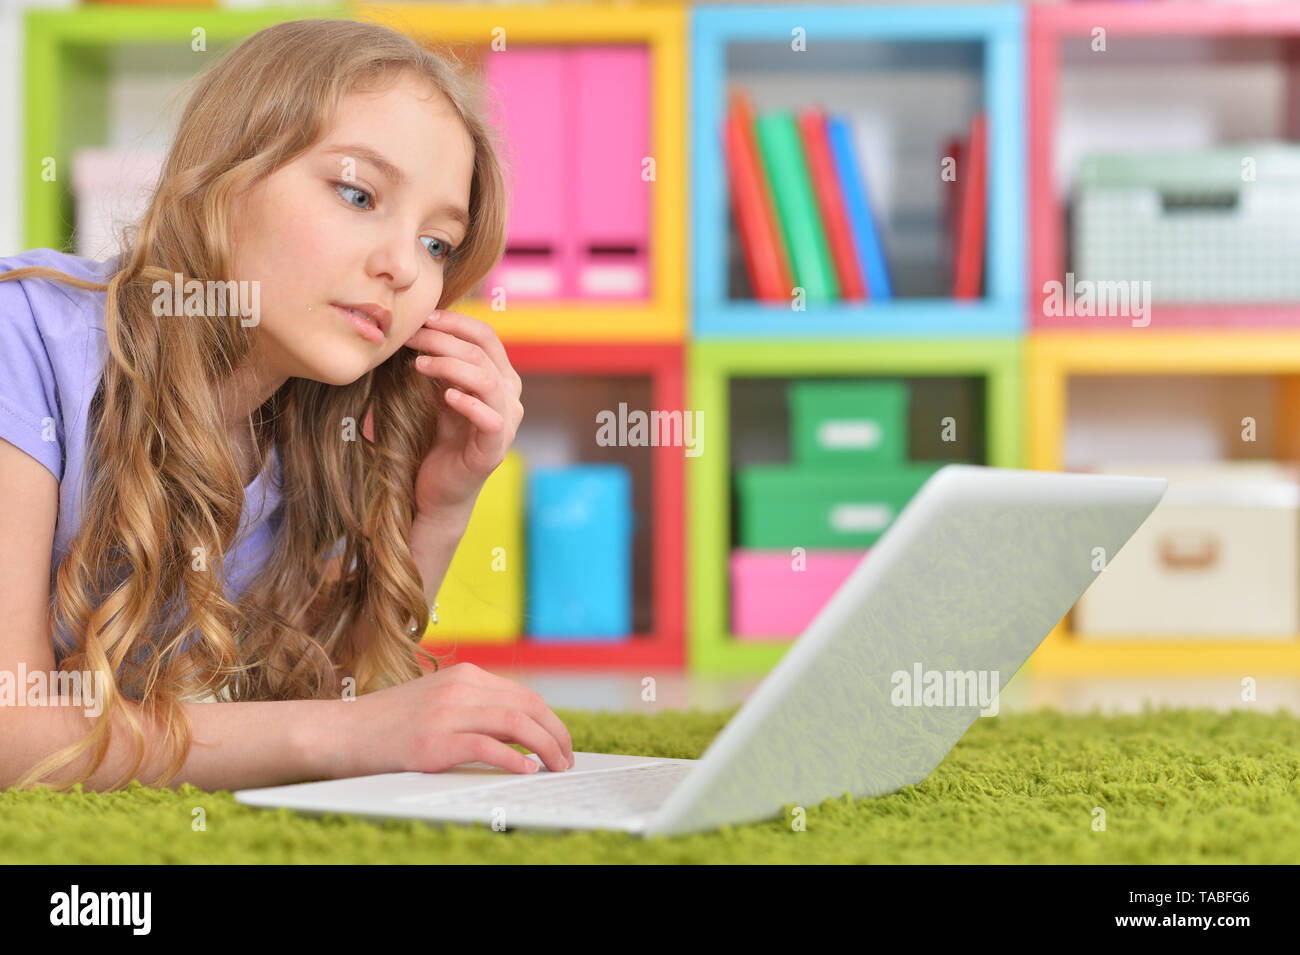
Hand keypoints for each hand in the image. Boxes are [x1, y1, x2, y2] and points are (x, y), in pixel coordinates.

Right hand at [340, 663, 574, 775]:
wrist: (338, 732)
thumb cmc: (387, 724)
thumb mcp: (436, 702)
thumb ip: (473, 708)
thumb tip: (517, 732)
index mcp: (464, 675)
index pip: (524, 694)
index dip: (550, 720)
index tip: (562, 742)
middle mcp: (459, 687)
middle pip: (527, 706)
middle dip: (556, 734)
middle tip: (567, 759)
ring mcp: (446, 713)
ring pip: (515, 723)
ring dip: (544, 746)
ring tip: (556, 767)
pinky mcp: (433, 741)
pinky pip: (486, 746)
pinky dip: (513, 759)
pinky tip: (527, 770)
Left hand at [404, 310, 523, 516]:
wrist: (439, 490)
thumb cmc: (438, 438)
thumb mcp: (438, 392)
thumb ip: (440, 364)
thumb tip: (418, 325)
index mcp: (500, 377)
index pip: (487, 336)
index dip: (456, 322)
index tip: (423, 317)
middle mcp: (510, 396)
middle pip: (483, 353)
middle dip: (443, 340)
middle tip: (410, 338)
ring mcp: (506, 423)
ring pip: (486, 379)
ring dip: (449, 366)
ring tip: (418, 365)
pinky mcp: (494, 449)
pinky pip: (490, 419)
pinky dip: (467, 403)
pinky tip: (444, 396)